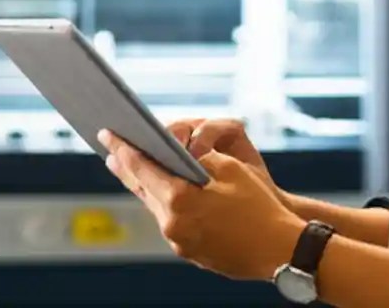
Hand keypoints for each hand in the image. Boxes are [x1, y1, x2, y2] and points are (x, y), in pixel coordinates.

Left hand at [99, 129, 305, 280]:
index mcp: (180, 199)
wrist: (280, 250)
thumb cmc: (260, 206)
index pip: (142, 168)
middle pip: (142, 189)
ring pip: (155, 207)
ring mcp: (179, 241)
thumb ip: (200, 160)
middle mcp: (172, 223)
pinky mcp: (189, 252)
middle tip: (111, 152)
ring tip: (134, 172)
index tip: (108, 136)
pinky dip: (165, 205)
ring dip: (145, 187)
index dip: (124, 148)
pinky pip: (171, 222)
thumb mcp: (231, 169)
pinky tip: (165, 195)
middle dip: (127, 169)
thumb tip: (183, 160)